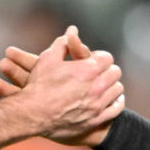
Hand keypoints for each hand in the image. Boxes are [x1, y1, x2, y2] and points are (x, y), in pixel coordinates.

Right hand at [0, 28, 120, 144]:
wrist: (32, 114)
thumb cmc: (39, 85)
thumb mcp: (48, 58)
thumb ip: (64, 43)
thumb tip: (73, 30)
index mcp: (88, 69)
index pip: (107, 57)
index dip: (99, 57)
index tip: (91, 61)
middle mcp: (97, 86)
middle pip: (115, 72)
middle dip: (106, 70)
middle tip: (96, 73)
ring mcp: (98, 104)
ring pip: (117, 90)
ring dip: (110, 85)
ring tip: (100, 86)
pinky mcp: (96, 119)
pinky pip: (117, 109)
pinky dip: (115, 102)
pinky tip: (108, 100)